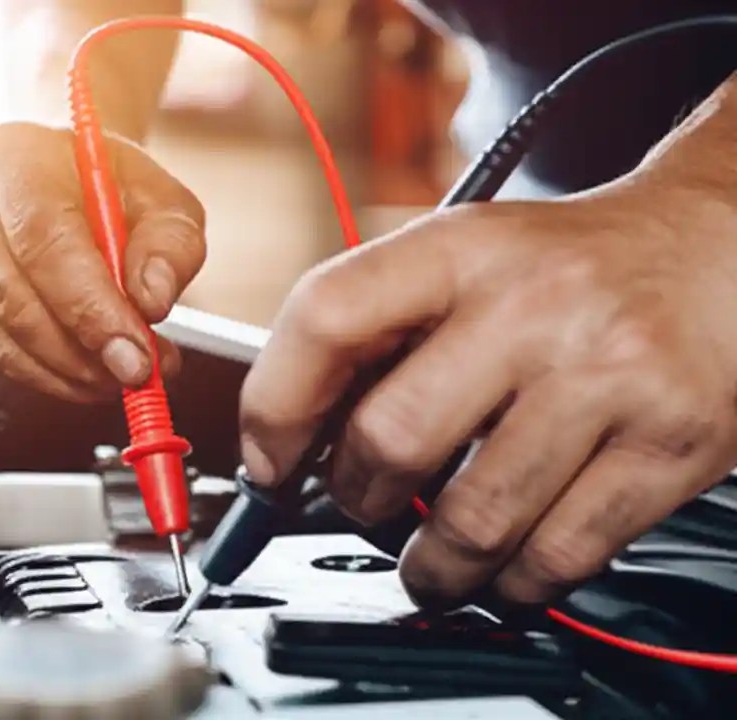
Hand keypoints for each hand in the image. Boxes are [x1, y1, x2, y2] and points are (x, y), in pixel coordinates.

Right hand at [0, 122, 205, 401]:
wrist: (66, 181)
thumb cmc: (111, 188)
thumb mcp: (162, 201)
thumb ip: (170, 245)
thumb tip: (151, 299)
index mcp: (16, 156)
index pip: (43, 238)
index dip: (88, 305)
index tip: (133, 351)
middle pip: (12, 292)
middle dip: (79, 349)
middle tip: (134, 373)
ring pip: (1, 330)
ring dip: (67, 370)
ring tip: (120, 375)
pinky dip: (47, 374)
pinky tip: (88, 374)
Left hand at [239, 180, 736, 607]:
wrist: (724, 246)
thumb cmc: (572, 266)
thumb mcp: (466, 257)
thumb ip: (380, 330)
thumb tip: (290, 439)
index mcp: (461, 249)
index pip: (327, 317)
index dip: (274, 407)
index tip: (268, 462)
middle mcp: (535, 305)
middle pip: (392, 438)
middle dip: (355, 499)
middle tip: (363, 506)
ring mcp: (610, 375)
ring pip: (473, 519)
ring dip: (430, 565)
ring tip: (426, 562)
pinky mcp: (673, 444)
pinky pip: (560, 554)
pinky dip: (514, 583)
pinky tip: (505, 567)